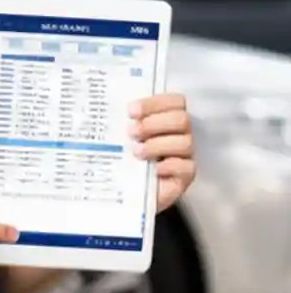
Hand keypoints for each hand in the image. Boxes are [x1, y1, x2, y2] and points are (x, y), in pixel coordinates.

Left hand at [129, 93, 196, 212]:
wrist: (121, 191)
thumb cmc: (121, 158)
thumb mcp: (118, 137)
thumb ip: (118, 121)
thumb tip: (105, 106)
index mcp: (165, 118)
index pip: (175, 101)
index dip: (155, 103)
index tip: (131, 111)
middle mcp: (179, 134)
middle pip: (182, 120)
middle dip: (154, 123)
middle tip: (132, 132)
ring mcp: (185, 155)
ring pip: (185, 143)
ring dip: (158, 145)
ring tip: (137, 152)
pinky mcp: (185, 176)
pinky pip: (187, 167)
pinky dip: (169, 165)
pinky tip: (154, 169)